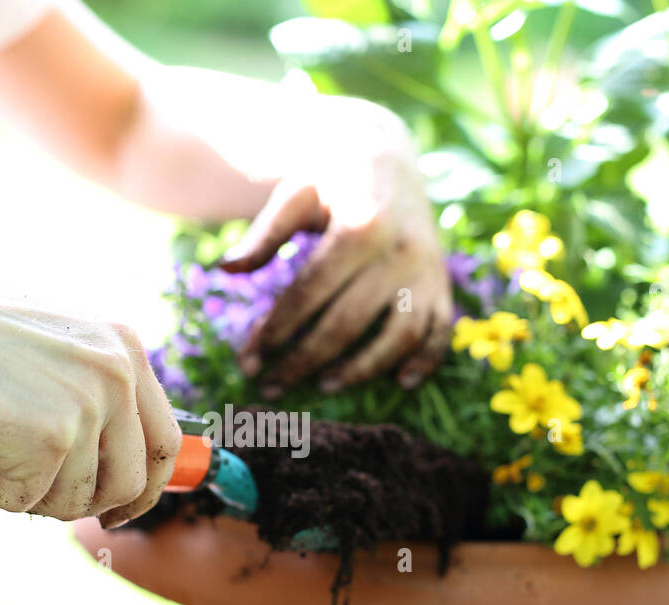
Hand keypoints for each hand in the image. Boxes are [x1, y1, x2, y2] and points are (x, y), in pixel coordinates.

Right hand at [0, 270, 180, 526]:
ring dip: (34, 500)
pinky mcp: (49, 437)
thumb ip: (94, 387)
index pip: (166, 440)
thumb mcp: (56, 346)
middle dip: (91, 506)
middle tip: (49, 502)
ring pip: (78, 499)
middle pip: (132, 481)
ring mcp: (87, 405)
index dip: (149, 486)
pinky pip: (30, 500)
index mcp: (127, 349)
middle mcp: (118, 374)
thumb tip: (125, 458)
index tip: (121, 508)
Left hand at [220, 105, 451, 395]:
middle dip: (304, 360)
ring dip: (363, 369)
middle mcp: (399, 251)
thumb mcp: (294, 193)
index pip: (311, 293)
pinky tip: (400, 383)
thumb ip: (264, 234)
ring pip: (398, 336)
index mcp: (361, 226)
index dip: (277, 330)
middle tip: (270, 385)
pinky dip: (425, 361)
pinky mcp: (441, 283)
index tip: (249, 359)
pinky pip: (439, 331)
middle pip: (347, 323)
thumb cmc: (330, 177)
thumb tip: (228, 269)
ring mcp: (426, 270)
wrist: (386, 155)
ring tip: (325, 386)